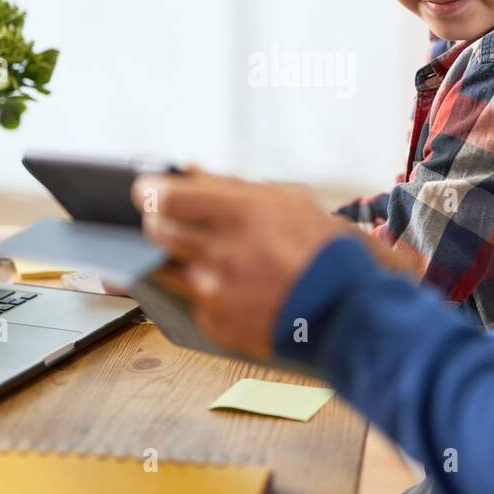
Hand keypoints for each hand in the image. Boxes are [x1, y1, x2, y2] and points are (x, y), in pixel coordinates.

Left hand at [131, 171, 351, 357]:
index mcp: (239, 216)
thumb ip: (230, 185)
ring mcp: (216, 293)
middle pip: (156, 233)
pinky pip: (191, 301)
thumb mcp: (287, 200)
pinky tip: (234, 287)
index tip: (146, 190)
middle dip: (157, 223)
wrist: (348, 310)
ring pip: (165, 269)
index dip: (149, 192)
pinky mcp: (216, 324)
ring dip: (176, 258)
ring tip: (208, 255)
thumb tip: (188, 168)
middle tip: (170, 220)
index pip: (166, 199)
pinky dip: (204, 291)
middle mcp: (221, 254)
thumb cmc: (322, 249)